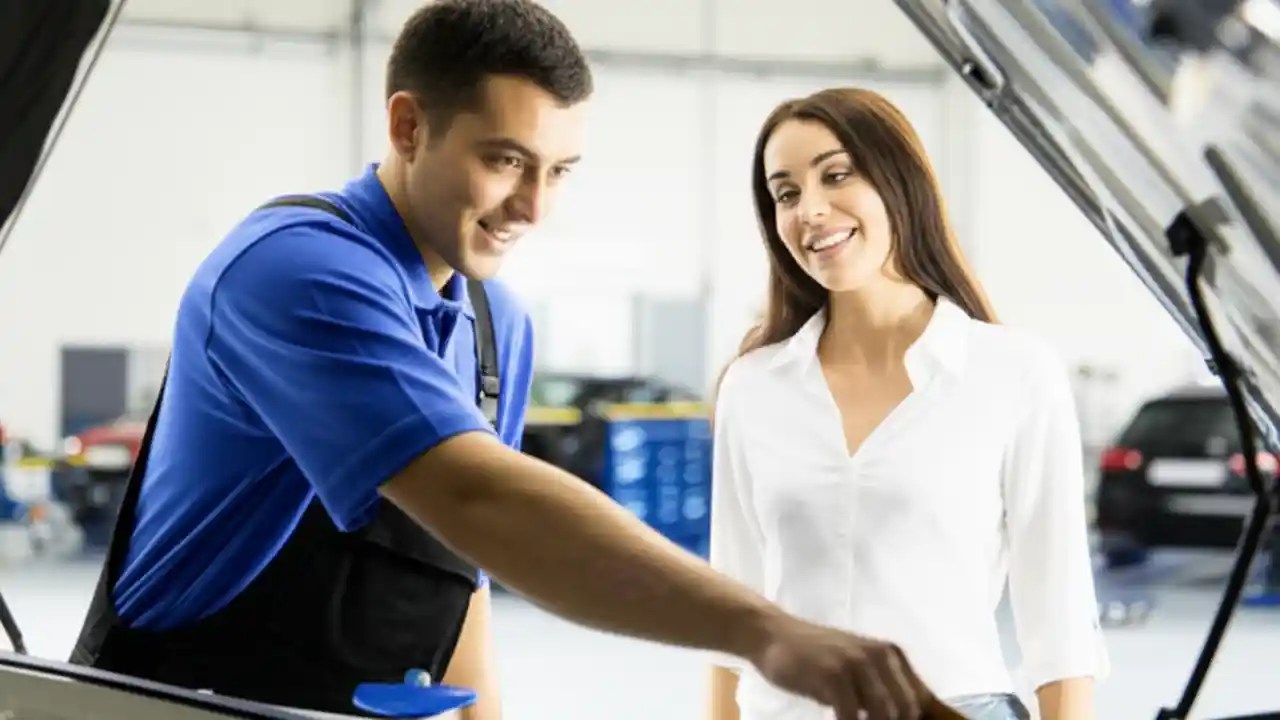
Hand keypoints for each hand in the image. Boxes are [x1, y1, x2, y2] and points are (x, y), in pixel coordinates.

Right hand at [749, 614, 939, 719]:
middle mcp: (881, 655)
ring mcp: (857, 663)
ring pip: (884, 715)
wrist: (775, 635)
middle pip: (906, 712)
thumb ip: (881, 690)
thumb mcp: (857, 668)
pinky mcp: (833, 674)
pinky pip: (852, 716)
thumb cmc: (816, 657)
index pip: (920, 701)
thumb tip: (904, 718)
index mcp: (892, 654)